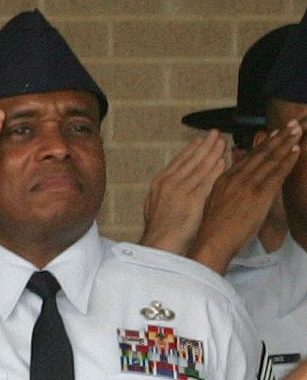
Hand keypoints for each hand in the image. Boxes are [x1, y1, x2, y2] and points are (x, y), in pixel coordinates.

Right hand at [140, 128, 233, 252]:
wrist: (158, 246)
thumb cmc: (160, 233)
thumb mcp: (156, 207)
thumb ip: (167, 193)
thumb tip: (175, 185)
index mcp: (159, 184)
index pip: (179, 161)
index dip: (192, 149)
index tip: (201, 140)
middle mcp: (168, 183)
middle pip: (191, 159)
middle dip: (205, 145)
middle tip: (216, 133)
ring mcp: (180, 190)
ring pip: (200, 166)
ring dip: (213, 152)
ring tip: (223, 142)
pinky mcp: (192, 199)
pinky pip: (207, 180)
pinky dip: (216, 169)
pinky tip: (224, 161)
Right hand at [190, 120, 304, 270]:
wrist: (212, 242)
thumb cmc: (213, 228)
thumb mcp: (214, 202)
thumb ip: (225, 188)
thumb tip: (231, 180)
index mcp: (225, 179)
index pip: (248, 157)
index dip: (264, 143)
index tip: (275, 131)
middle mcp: (237, 177)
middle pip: (261, 153)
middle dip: (279, 136)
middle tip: (293, 122)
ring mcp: (248, 184)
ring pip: (271, 159)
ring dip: (286, 142)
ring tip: (298, 129)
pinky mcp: (260, 194)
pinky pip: (277, 173)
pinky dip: (288, 160)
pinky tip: (296, 150)